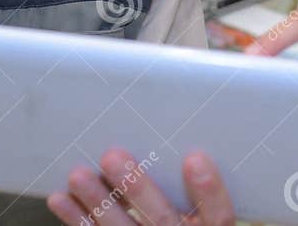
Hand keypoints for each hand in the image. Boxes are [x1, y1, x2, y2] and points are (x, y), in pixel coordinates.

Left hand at [47, 148, 235, 224]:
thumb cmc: (198, 212)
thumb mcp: (220, 193)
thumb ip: (221, 155)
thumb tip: (235, 86)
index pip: (219, 214)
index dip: (209, 190)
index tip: (195, 159)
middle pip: (164, 220)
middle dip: (136, 188)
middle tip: (113, 158)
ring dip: (98, 202)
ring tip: (79, 175)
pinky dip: (78, 219)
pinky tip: (62, 200)